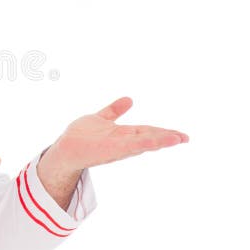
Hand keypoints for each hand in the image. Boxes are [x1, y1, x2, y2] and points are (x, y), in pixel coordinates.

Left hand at [49, 96, 188, 171]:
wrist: (65, 148)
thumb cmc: (81, 136)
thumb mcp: (101, 118)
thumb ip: (114, 111)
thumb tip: (129, 99)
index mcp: (124, 135)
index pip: (148, 132)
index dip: (164, 132)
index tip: (181, 135)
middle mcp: (123, 142)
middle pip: (149, 138)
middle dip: (167, 138)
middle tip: (185, 138)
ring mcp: (118, 147)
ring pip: (143, 143)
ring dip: (160, 141)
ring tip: (178, 139)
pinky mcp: (110, 150)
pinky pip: (128, 146)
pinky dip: (142, 144)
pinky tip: (154, 143)